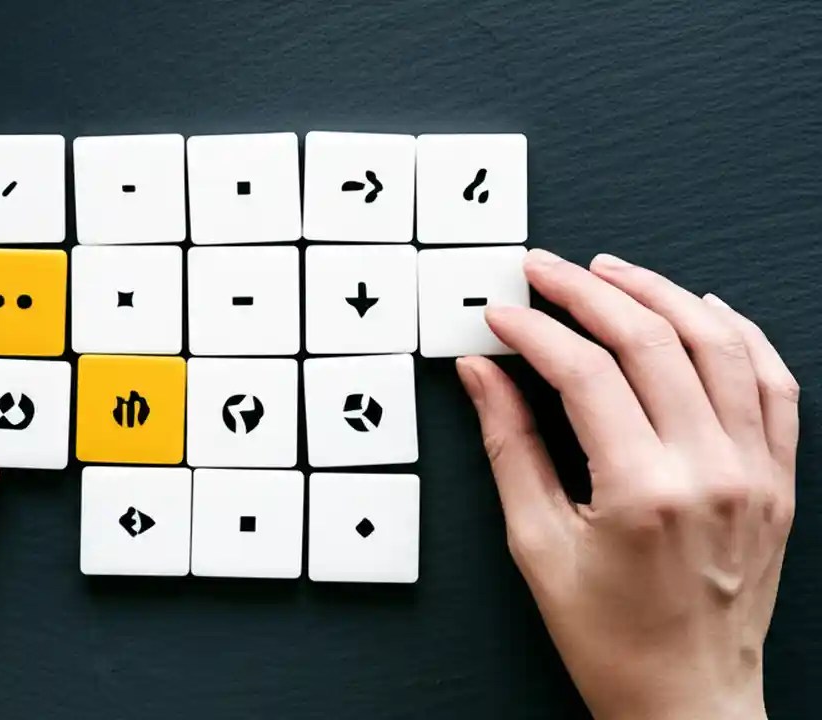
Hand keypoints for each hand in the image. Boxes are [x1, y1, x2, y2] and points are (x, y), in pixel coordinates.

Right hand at [458, 249, 796, 719]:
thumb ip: (510, 446)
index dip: (534, 330)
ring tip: (612, 270)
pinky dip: (739, 334)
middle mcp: (710, 471)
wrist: (687, 699)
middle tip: (544, 269)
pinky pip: (773, 383)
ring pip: (718, 344)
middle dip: (588, 292)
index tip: (500, 314)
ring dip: (661, 294)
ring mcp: (755, 472)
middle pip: (651, 340)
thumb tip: (481, 375)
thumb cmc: (609, 639)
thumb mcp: (537, 544)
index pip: (585, 372)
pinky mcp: (778, 480)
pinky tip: (703, 310)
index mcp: (644, 491)